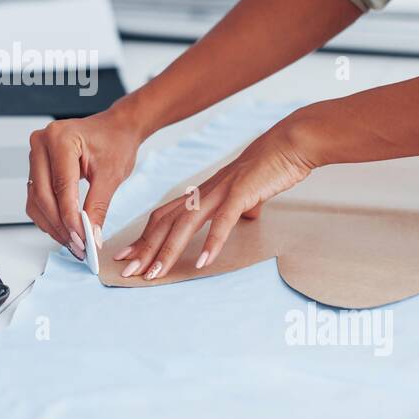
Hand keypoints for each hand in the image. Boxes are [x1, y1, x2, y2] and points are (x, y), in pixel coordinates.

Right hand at [26, 107, 143, 259]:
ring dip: (52, 225)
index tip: (82, 239)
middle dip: (60, 225)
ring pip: (35, 200)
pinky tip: (64, 229)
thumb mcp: (112, 175)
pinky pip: (35, 198)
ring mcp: (36, 155)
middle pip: (43, 195)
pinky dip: (48, 216)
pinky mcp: (37, 167)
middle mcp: (42, 144)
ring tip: (73, 241)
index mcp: (60, 138)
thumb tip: (90, 235)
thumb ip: (98, 206)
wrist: (115, 129)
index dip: (69, 217)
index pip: (61, 186)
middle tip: (78, 245)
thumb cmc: (114, 141)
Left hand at [113, 122, 314, 280]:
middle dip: (145, 249)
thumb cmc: (270, 167)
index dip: (144, 236)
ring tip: (155, 274)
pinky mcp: (240, 193)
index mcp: (202, 192)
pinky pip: (222, 221)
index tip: (128, 255)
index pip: (164, 216)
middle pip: (165, 222)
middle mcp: (204, 192)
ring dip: (168, 251)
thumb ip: (239, 205)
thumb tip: (245, 216)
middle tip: (128, 270)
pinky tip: (202, 262)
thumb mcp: (246, 191)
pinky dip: (211, 243)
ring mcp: (220, 192)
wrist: (290, 144)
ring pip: (185, 224)